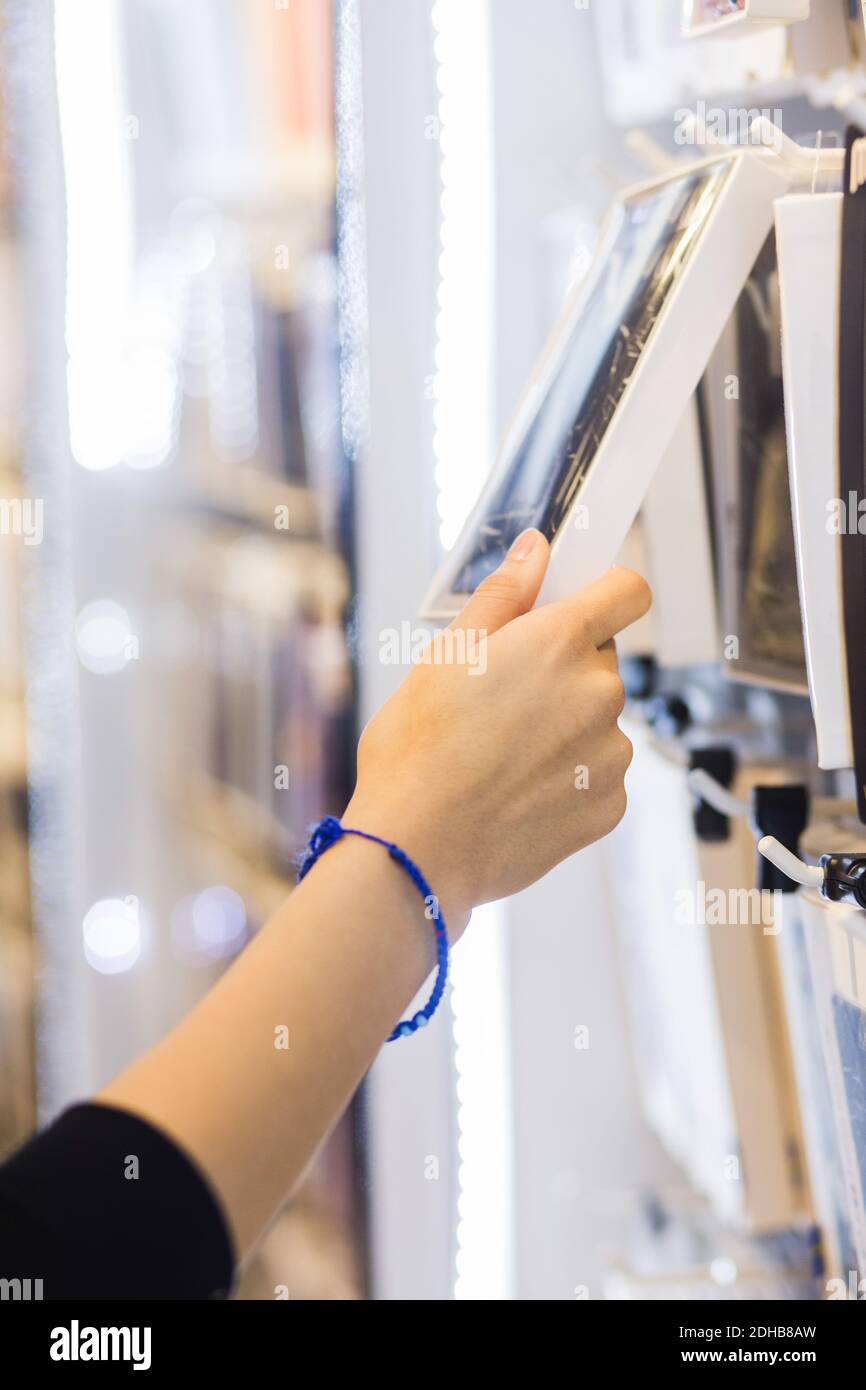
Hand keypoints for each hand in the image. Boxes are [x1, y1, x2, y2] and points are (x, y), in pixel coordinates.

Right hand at [345, 529, 650, 931]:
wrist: (418, 847)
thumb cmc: (418, 750)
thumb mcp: (447, 653)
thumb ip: (503, 595)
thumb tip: (536, 550)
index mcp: (560, 642)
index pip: (627, 591)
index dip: (606, 591)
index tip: (583, 602)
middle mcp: (599, 693)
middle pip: (601, 661)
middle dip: (562, 669)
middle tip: (504, 697)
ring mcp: (610, 754)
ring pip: (598, 721)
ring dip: (566, 727)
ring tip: (503, 753)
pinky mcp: (609, 805)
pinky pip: (598, 775)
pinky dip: (568, 778)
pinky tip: (517, 789)